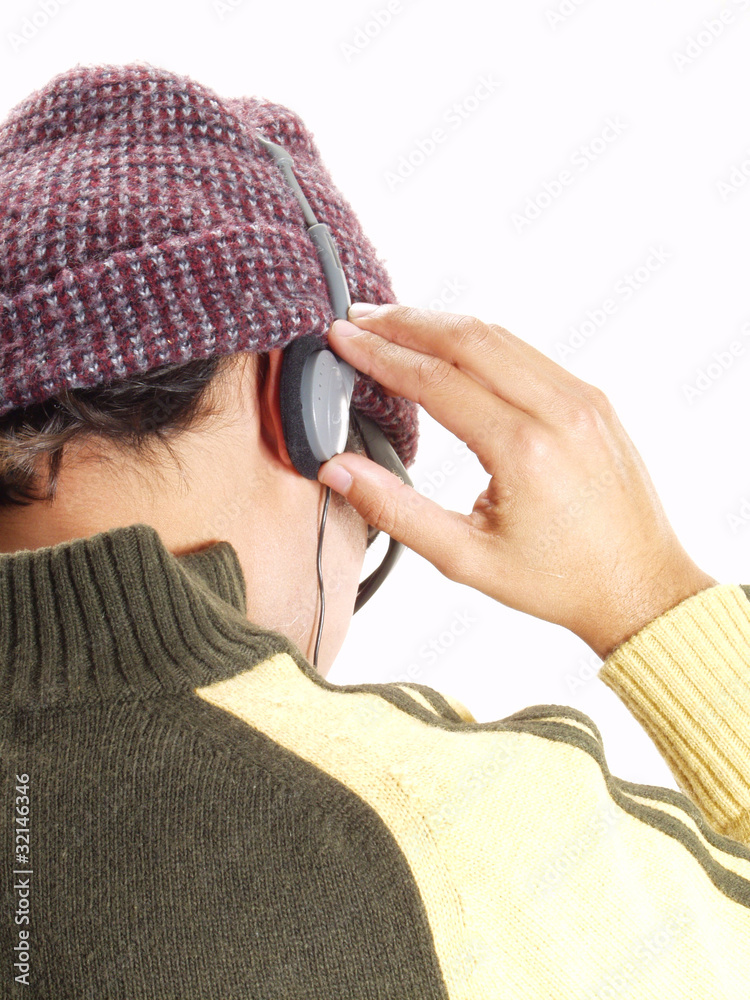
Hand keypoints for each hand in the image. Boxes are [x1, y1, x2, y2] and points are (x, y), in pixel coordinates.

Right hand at [317, 304, 716, 658]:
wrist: (640, 587)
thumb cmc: (560, 581)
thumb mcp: (467, 559)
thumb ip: (396, 512)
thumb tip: (339, 471)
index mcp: (525, 450)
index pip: (436, 379)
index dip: (381, 354)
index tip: (343, 339)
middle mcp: (559, 411)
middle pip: (467, 338)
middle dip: (405, 321)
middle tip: (359, 317)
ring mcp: (582, 398)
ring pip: (499, 336)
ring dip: (441, 324)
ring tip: (393, 323)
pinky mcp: (592, 400)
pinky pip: (527, 351)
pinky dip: (479, 340)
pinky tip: (450, 346)